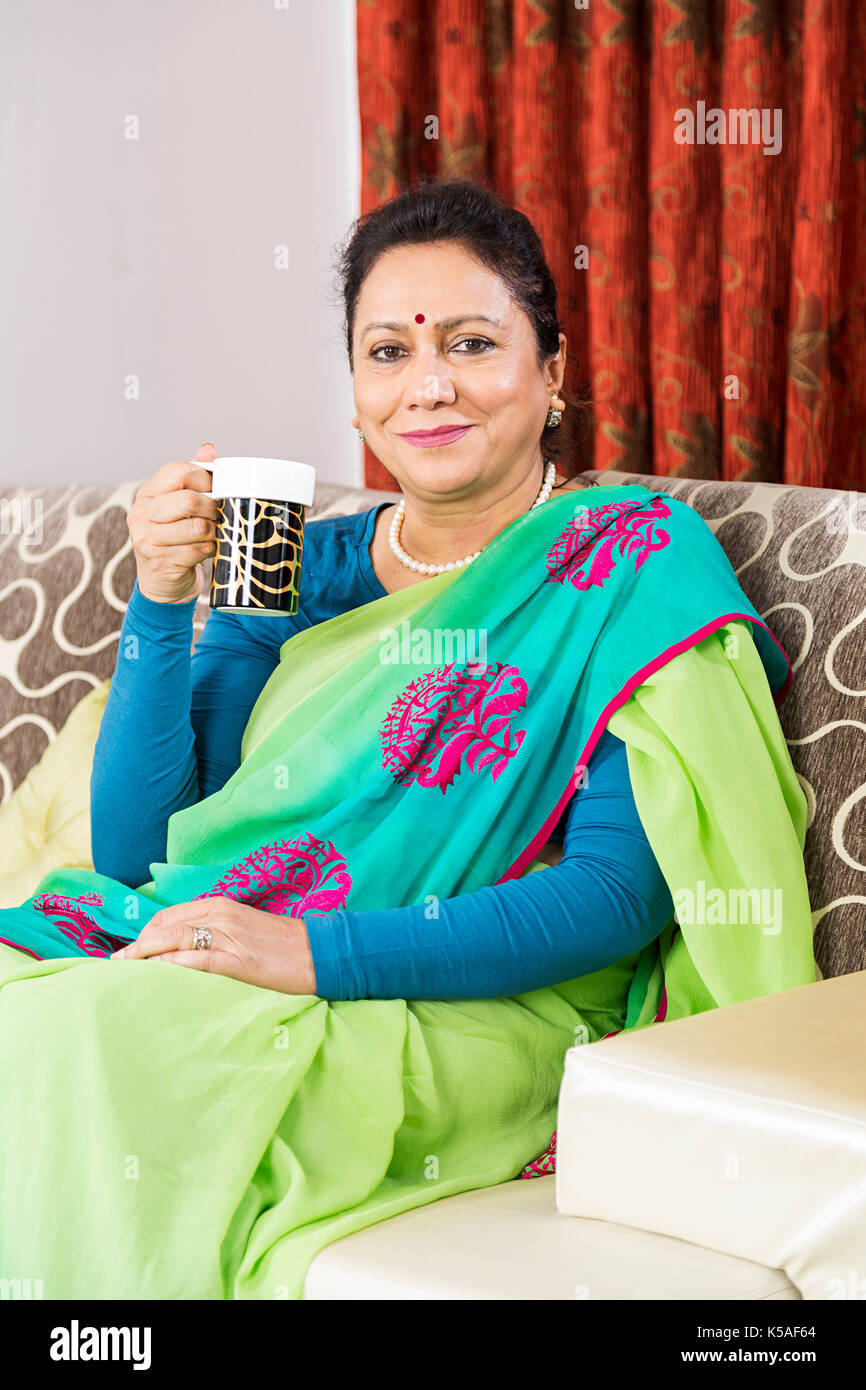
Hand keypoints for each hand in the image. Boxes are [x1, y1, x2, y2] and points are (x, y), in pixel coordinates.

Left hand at [110, 896, 316, 994]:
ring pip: (174, 939)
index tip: (130, 950)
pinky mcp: (238, 960)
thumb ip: (215, 931)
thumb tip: (185, 947)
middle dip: (137, 943)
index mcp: (220, 905)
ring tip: (124, 969)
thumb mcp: (244, 928)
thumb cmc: (282, 945)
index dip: (145, 933)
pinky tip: (156, 973)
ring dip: (144, 954)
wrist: (318, 952)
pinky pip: (196, 959)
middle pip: (164, 925)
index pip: (169, 915)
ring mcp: (228, 936)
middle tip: (117, 962)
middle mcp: (220, 914)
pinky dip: (172, 964)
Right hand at [126, 443, 220, 604]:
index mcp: (147, 493)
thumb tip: (209, 448)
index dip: (205, 478)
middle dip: (213, 508)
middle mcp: (141, 513)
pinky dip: (209, 550)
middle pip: (190, 500)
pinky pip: (198, 549)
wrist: (162, 583)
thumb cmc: (175, 539)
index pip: (179, 471)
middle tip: (220, 515)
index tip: (216, 489)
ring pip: (197, 527)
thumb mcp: (179, 506)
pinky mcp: (160, 561)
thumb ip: (193, 478)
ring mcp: (147, 538)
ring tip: (213, 534)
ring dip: (214, 531)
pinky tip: (205, 551)